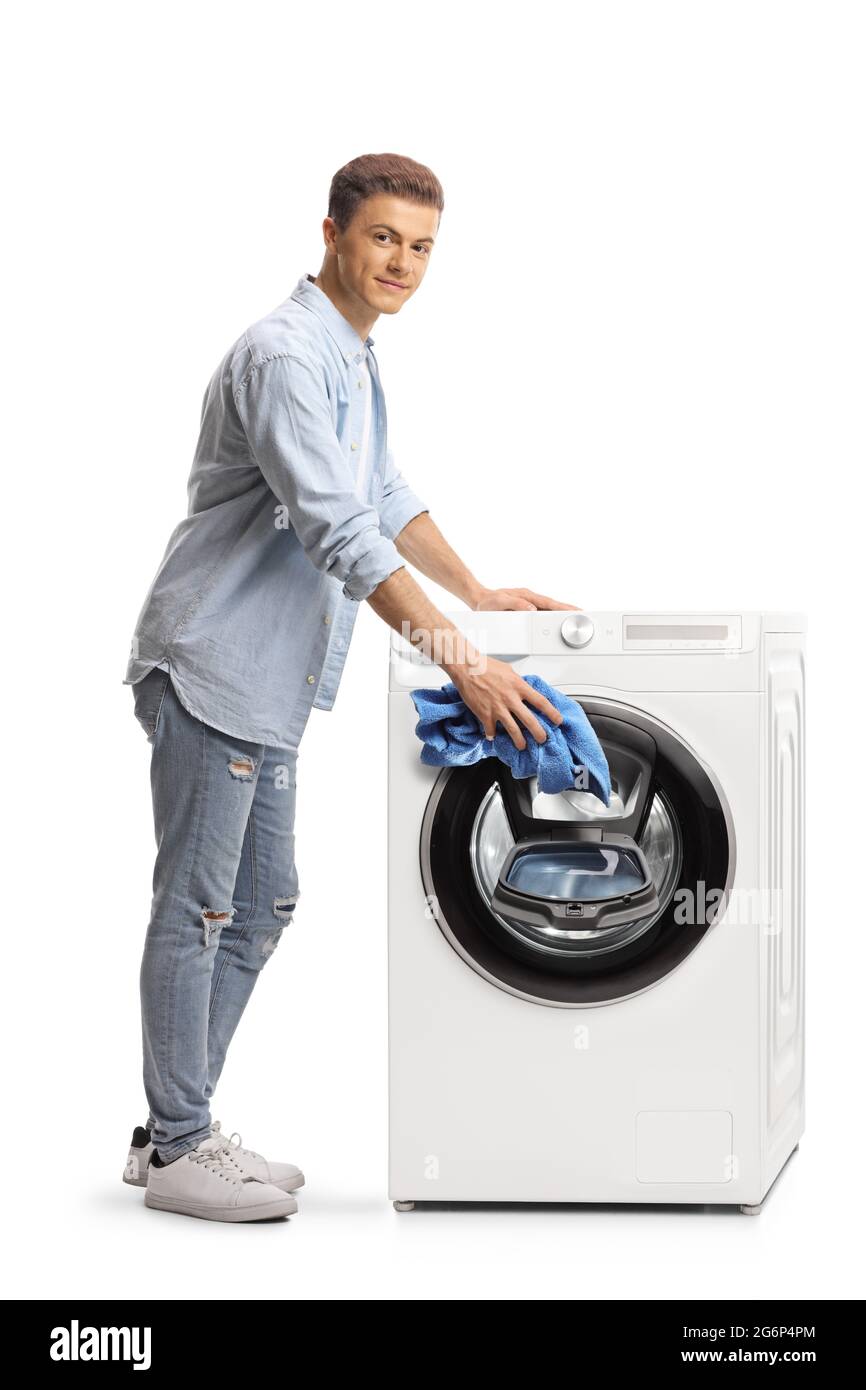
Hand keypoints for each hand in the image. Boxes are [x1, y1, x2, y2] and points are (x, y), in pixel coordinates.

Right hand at [449, 656, 563, 748]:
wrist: (467, 668)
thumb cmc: (485, 666)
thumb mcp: (509, 671)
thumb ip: (517, 682)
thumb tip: (523, 689)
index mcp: (519, 686)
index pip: (541, 702)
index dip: (552, 713)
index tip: (558, 720)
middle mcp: (510, 699)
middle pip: (530, 721)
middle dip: (539, 733)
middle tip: (543, 739)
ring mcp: (498, 708)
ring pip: (513, 730)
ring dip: (520, 741)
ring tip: (522, 746)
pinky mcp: (485, 714)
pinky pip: (491, 730)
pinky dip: (492, 735)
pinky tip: (493, 737)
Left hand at [473, 586, 579, 611]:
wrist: (479, 600)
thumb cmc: (488, 601)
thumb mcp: (499, 602)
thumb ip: (516, 605)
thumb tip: (532, 609)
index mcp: (527, 597)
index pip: (550, 603)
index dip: (563, 608)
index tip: (575, 611)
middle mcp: (531, 600)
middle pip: (554, 607)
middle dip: (569, 611)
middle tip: (583, 615)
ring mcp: (530, 605)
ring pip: (549, 611)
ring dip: (562, 615)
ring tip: (575, 620)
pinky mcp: (527, 611)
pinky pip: (543, 615)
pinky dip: (552, 618)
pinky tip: (558, 623)